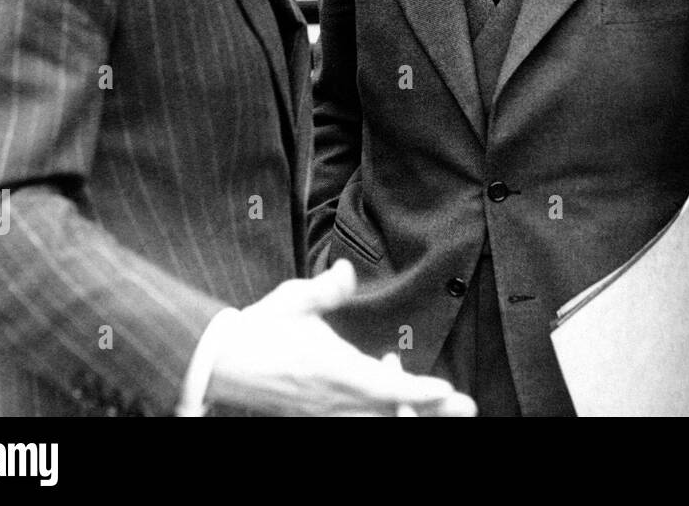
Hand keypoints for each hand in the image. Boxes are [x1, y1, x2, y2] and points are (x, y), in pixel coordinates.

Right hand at [206, 259, 475, 415]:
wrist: (223, 362)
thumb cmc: (262, 328)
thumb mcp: (293, 300)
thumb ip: (325, 289)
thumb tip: (346, 270)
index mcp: (332, 369)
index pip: (384, 386)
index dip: (417, 391)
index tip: (445, 389)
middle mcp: (335, 397)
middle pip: (392, 410)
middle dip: (431, 410)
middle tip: (465, 406)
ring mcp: (327, 411)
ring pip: (379, 418)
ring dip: (411, 408)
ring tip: (443, 401)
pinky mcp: (319, 415)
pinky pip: (360, 416)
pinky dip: (384, 404)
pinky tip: (392, 381)